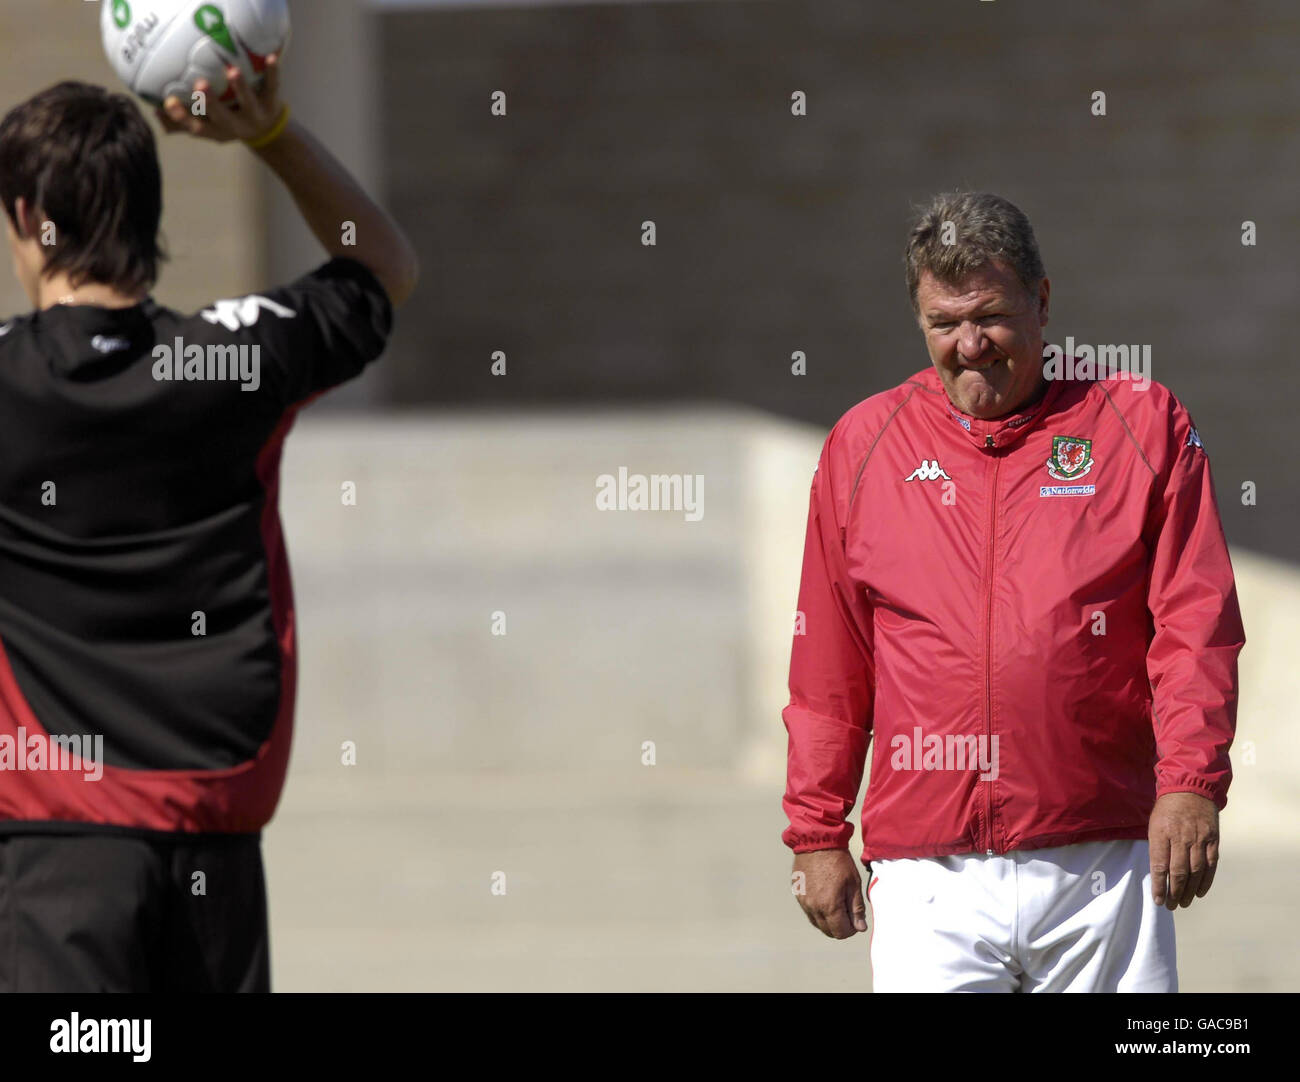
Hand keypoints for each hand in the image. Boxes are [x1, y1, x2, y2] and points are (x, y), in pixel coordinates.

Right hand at [155, 53, 283, 144]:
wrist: (269, 131)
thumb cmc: (229, 121)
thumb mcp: (208, 126)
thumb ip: (182, 120)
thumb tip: (156, 110)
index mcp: (218, 130)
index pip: (198, 128)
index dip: (183, 118)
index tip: (169, 103)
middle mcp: (237, 125)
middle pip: (223, 117)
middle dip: (211, 103)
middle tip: (199, 84)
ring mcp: (256, 114)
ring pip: (248, 102)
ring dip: (240, 86)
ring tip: (232, 70)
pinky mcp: (272, 103)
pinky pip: (273, 86)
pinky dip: (272, 72)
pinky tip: (270, 57)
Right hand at [791, 848, 867, 937]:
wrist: (817, 841)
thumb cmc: (838, 860)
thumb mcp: (854, 883)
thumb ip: (856, 908)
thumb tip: (860, 927)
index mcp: (830, 906)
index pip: (841, 933)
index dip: (851, 929)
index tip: (856, 920)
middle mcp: (814, 907)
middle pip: (828, 931)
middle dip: (840, 927)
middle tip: (847, 913)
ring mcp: (803, 901)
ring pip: (817, 923)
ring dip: (828, 920)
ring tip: (836, 904)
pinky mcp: (798, 894)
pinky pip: (808, 911)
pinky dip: (817, 911)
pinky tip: (824, 897)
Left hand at [1148, 791, 1218, 909]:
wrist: (1192, 790)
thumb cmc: (1167, 809)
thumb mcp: (1154, 824)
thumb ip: (1157, 847)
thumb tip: (1158, 873)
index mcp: (1162, 833)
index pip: (1159, 865)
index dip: (1159, 885)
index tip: (1158, 900)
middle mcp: (1181, 837)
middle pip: (1178, 871)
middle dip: (1174, 892)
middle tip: (1171, 906)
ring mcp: (1199, 839)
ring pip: (1195, 871)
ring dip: (1189, 891)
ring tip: (1183, 903)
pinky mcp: (1213, 841)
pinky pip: (1210, 865)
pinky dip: (1205, 881)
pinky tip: (1199, 893)